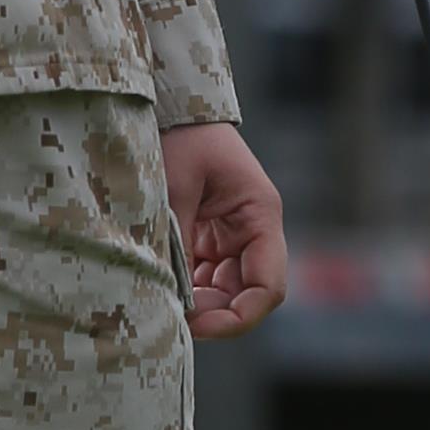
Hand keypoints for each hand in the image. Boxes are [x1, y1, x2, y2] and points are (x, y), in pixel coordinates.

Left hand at [163, 123, 288, 342]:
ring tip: (162, 301)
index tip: (199, 325)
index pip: (268, 287)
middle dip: (213, 312)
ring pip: (224, 289)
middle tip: (173, 319)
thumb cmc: (180, 137)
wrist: (170, 104)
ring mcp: (231, 234)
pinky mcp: (209, 235)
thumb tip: (172, 299)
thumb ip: (178, 244)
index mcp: (261, 216)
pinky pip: (204, 275)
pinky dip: (186, 286)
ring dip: (198, 302)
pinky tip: (161, 285)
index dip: (238, 317)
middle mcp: (253, 230)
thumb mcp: (174, 189)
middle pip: (246, 294)